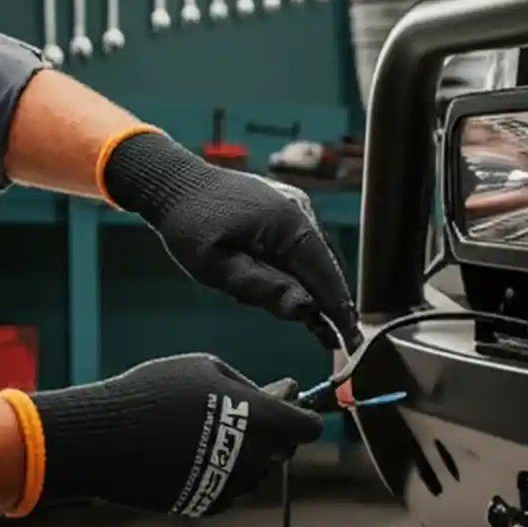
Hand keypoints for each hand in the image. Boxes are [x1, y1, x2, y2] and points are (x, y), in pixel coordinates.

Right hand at [32, 354, 320, 515]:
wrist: (108, 438)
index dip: (303, 415)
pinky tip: (192, 452)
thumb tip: (283, 391)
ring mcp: (230, 485)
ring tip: (208, 431)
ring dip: (246, 453)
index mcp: (261, 419)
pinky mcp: (206, 504)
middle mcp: (254, 457)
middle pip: (283, 450)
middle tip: (244, 411)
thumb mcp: (207, 368)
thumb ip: (250, 385)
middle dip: (273, 432)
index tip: (290, 406)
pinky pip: (228, 487)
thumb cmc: (157, 392)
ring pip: (256, 470)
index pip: (307, 428)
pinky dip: (221, 472)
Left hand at [102, 131, 360, 348]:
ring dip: (302, 286)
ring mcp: (297, 206)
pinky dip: (292, 269)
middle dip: (320, 303)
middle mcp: (303, 211)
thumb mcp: (217, 268)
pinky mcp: (288, 207)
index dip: (340, 314)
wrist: (173, 182)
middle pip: (323, 270)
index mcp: (291, 224)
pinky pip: (300, 246)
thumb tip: (306, 310)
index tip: (354, 344)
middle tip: (321, 338)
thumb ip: (263, 289)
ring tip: (266, 300)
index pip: (327, 278)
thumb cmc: (190, 226)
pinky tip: (270, 280)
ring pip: (311, 260)